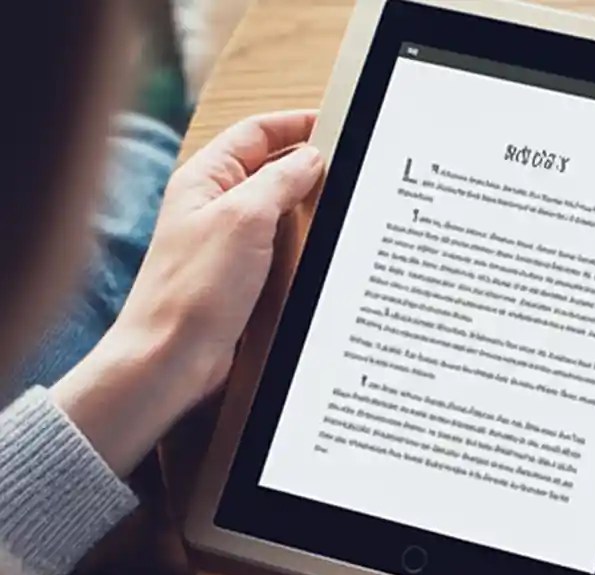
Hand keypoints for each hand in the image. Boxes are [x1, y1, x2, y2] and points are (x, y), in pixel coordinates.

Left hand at [52, 110, 322, 474]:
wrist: (171, 358)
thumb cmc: (194, 290)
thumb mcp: (245, 218)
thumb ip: (280, 181)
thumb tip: (311, 158)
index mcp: (204, 179)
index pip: (255, 133)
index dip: (295, 125)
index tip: (336, 125)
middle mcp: (213, 206)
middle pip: (269, 168)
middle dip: (309, 165)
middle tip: (351, 167)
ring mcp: (226, 242)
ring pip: (278, 209)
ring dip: (310, 206)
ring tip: (344, 204)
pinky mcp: (240, 276)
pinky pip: (279, 246)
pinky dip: (304, 242)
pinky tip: (325, 248)